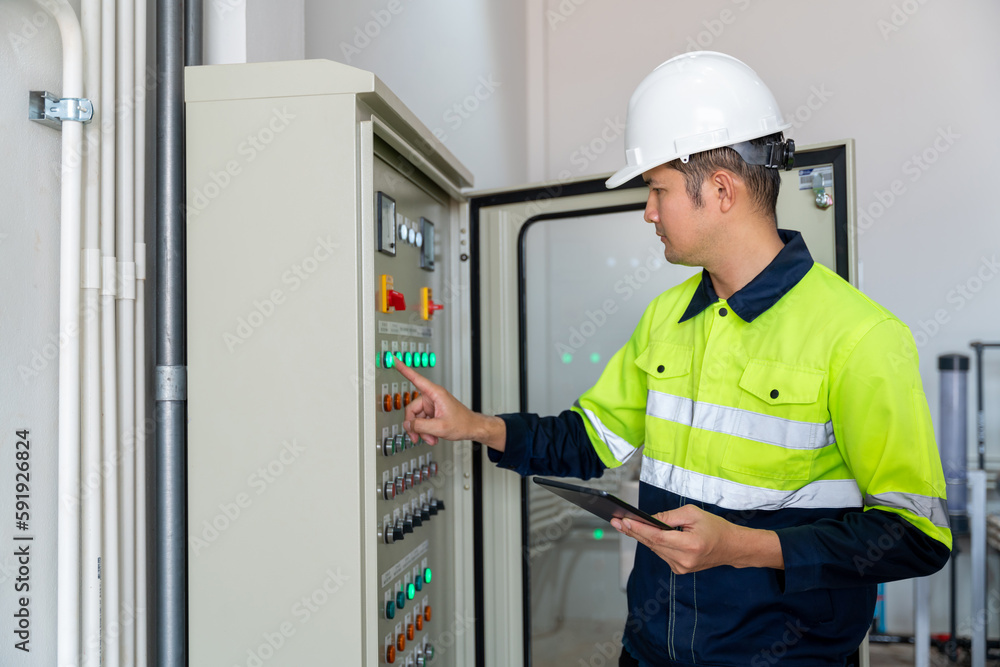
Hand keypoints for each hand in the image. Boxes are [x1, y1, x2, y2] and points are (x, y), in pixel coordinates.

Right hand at [394, 358, 504, 447]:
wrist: (472, 428)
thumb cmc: (462, 423)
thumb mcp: (439, 427)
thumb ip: (420, 426)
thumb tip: (407, 424)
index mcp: (435, 393)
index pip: (415, 378)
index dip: (403, 369)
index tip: (395, 359)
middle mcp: (432, 397)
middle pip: (412, 410)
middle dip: (415, 426)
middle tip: (417, 438)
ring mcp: (432, 405)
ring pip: (417, 418)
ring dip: (421, 431)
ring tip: (431, 439)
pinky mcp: (433, 412)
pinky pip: (422, 421)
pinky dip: (425, 431)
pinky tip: (432, 437)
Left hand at [610, 504, 783, 573]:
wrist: (732, 548)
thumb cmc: (715, 527)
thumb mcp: (693, 513)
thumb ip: (670, 516)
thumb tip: (649, 518)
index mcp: (689, 545)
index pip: (657, 537)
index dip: (638, 529)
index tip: (623, 521)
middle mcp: (683, 560)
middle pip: (652, 544)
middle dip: (633, 531)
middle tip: (615, 521)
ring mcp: (681, 567)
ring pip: (655, 549)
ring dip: (641, 537)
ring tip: (624, 525)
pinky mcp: (680, 570)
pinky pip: (662, 553)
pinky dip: (653, 543)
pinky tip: (642, 533)